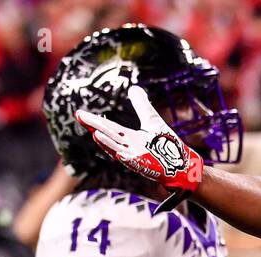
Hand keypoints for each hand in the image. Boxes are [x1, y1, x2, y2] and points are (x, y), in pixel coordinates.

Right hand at [75, 85, 202, 206]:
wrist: (182, 163)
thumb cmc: (167, 144)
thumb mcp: (152, 119)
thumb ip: (142, 105)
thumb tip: (134, 88)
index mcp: (129, 137)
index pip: (109, 127)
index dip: (94, 120)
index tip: (79, 113)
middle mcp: (128, 147)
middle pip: (108, 134)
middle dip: (94, 125)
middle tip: (78, 115)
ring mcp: (134, 156)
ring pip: (115, 147)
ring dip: (104, 140)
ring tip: (92, 129)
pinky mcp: (141, 164)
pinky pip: (128, 158)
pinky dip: (120, 152)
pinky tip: (116, 147)